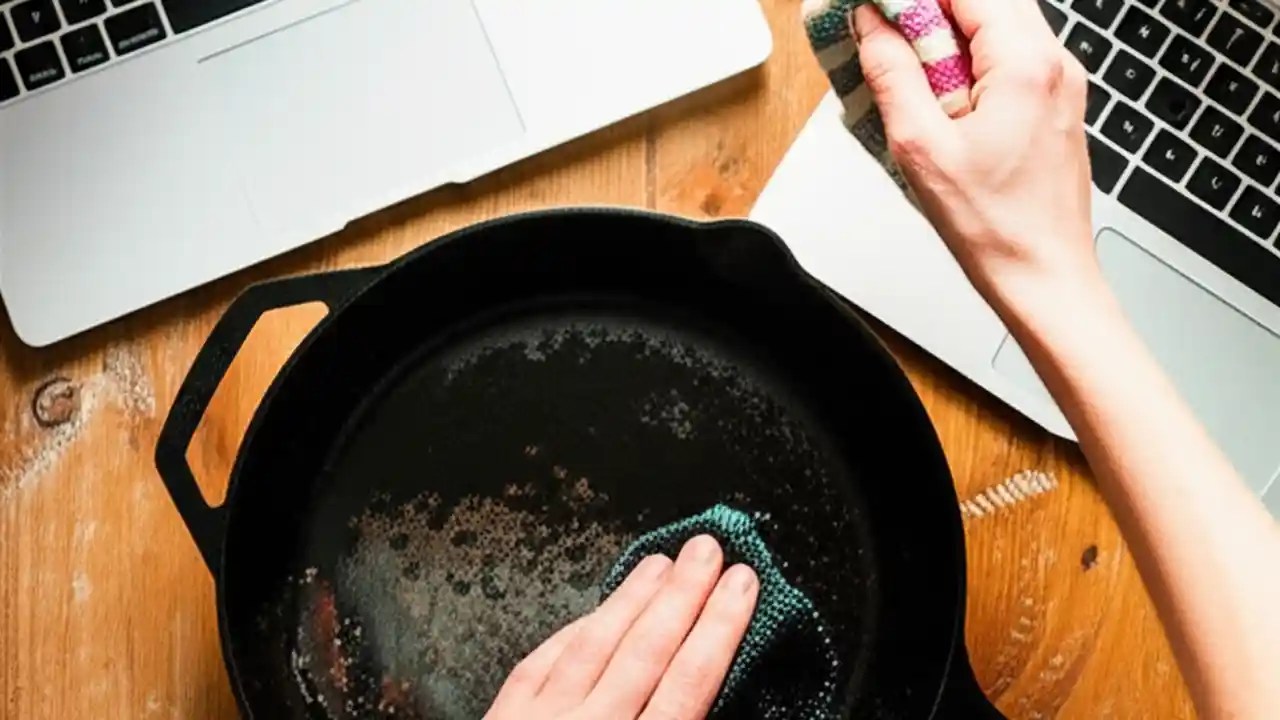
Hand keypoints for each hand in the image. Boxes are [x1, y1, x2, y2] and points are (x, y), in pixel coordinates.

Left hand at [484, 536, 758, 719]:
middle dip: (682, 596)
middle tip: (708, 548)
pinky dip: (574, 632)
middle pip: (645, 653)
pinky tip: (597, 609)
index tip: (741, 584)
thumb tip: (708, 671)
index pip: (688, 684)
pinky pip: (542, 662)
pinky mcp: (504, 719)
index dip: (719, 629)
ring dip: (632, 599)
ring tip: (662, 561)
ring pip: (594, 646)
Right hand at [853, 0, 1099, 313]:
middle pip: (987, 0)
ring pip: (1000, 24)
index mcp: (1026, 64)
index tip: (874, 9)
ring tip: (908, 69)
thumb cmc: (995, 227)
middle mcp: (1055, 63)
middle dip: (930, 11)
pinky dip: (971, 59)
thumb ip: (892, 74)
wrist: (1045, 276)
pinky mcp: (1056, 104)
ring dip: (949, 34)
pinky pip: (1011, 57)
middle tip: (885, 34)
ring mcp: (1062, 82)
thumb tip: (871, 25)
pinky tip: (940, 95)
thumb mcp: (921, 147)